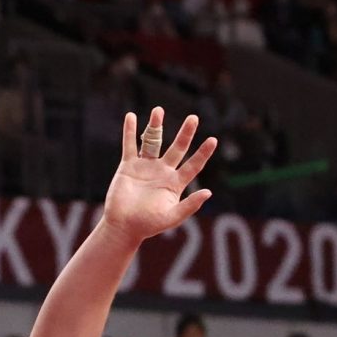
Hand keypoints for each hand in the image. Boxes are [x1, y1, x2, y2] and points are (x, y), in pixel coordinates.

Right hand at [100, 108, 215, 243]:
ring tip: (159, 110)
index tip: (213, 140)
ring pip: (153, 141)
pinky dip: (129, 131)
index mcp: (175, 183)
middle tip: (194, 118)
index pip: (193, 165)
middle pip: (177, 148)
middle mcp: (162, 172)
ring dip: (156, 126)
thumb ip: (189, 206)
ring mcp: (146, 167)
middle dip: (185, 133)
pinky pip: (130, 145)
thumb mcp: (172, 218)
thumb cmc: (148, 225)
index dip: (203, 153)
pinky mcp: (128, 166)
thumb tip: (208, 192)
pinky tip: (131, 116)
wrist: (123, 226)